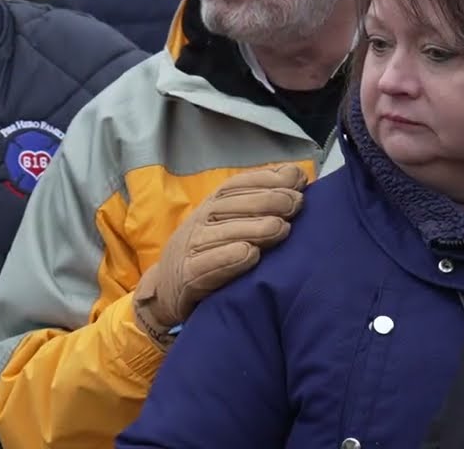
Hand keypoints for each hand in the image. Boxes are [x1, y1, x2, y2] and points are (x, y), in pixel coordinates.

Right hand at [133, 165, 307, 346]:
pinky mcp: (186, 276)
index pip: (238, 184)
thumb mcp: (232, 220)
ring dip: (254, 229)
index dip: (266, 179)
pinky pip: (206, 266)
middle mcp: (201, 221)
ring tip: (281, 228)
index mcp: (213, 205)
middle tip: (296, 204)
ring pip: (222, 234)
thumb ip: (262, 198)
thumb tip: (297, 175)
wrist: (166, 288)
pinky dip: (228, 260)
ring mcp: (191, 248)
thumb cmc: (212, 251)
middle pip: (232, 205)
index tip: (297, 180)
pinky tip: (251, 255)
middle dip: (267, 200)